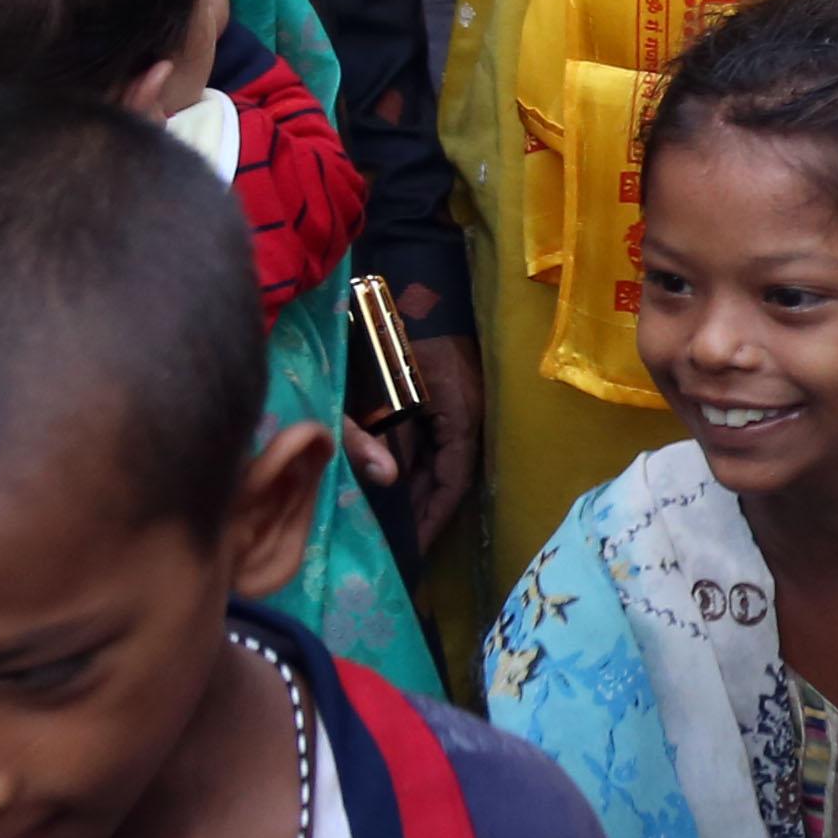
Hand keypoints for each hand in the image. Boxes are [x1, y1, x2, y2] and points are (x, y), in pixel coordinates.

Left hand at [390, 334, 479, 551]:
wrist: (413, 287)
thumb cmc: (397, 334)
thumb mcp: (380, 389)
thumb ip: (374, 433)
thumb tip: (384, 481)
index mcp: (459, 416)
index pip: (451, 482)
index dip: (433, 518)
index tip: (414, 549)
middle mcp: (463, 417)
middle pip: (442, 477)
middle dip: (419, 511)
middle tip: (394, 545)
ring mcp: (452, 409)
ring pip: (433, 461)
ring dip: (412, 490)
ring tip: (387, 523)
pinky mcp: (437, 401)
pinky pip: (427, 444)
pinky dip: (408, 466)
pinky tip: (385, 482)